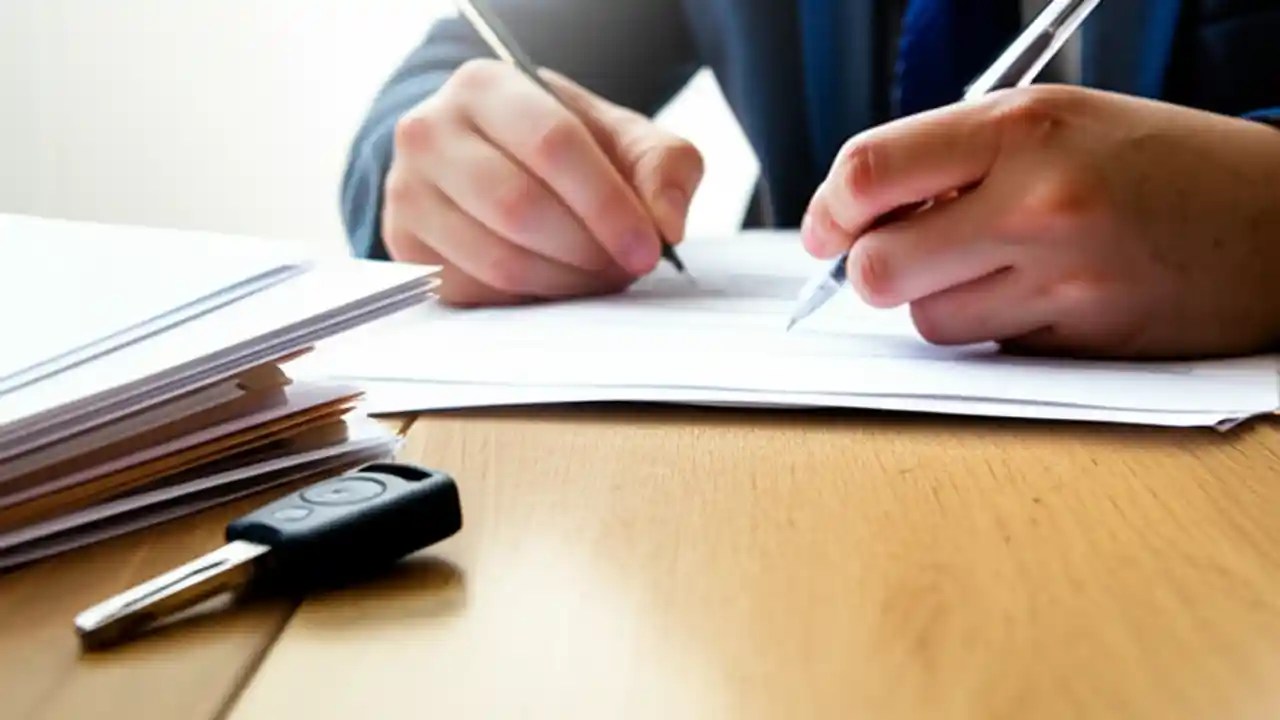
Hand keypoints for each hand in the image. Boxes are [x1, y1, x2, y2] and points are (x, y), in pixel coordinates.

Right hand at [382, 59, 703, 305]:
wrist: (488, 155)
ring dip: (563, 284)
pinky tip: (554, 284)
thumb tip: (665, 224)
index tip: (647, 247)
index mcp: (485, 86)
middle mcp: (429, 133)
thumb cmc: (560, 145)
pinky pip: (475, 294)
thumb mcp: (623, 137)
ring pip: (496, 261)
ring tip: (598, 276)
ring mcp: (407, 194)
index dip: (607, 204)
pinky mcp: (404, 249)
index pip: (553, 144)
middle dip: (587, 252)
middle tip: (625, 267)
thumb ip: (663, 167)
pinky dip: (528, 301)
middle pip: (519, 208)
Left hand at [801, 86, 1279, 358]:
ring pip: (926, 320)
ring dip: (938, 302)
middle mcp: (1038, 201)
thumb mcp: (1056, 120)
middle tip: (900, 257)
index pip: (869, 172)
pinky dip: (992, 328)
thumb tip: (854, 214)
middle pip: (877, 268)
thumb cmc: (1163, 163)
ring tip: (999, 268)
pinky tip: (1044, 295)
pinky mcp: (1083, 341)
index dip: (826, 210)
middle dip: (871, 270)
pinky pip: (986, 348)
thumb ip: (952, 156)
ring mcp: (1063, 278)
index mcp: (1023, 127)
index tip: (824, 230)